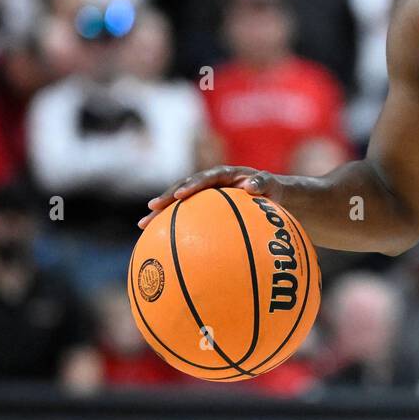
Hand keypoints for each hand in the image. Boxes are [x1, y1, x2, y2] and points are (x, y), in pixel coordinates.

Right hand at [138, 165, 283, 228]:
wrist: (274, 195)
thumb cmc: (275, 192)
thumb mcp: (273, 185)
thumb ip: (263, 182)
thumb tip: (251, 185)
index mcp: (226, 175)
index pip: (205, 179)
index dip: (191, 185)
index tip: (180, 196)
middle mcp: (211, 184)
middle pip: (183, 188)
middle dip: (166, 198)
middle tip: (150, 209)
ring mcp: (206, 197)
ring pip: (180, 204)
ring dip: (162, 212)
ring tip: (143, 225)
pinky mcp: (204, 209)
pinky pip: (187, 217)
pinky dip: (174, 227)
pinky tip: (160, 244)